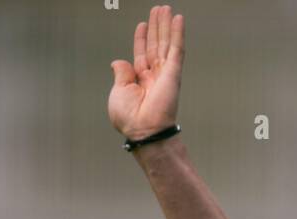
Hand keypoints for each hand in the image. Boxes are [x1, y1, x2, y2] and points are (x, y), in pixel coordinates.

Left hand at [108, 5, 184, 142]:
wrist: (143, 130)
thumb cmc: (129, 118)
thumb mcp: (118, 93)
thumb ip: (121, 75)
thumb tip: (118, 62)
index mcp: (140, 81)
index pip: (142, 54)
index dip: (142, 39)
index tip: (142, 25)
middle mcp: (154, 76)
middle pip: (156, 45)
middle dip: (156, 27)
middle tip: (158, 10)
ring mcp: (165, 74)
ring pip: (166, 43)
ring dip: (166, 25)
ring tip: (166, 9)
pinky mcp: (174, 73)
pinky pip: (177, 49)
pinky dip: (178, 34)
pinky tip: (178, 19)